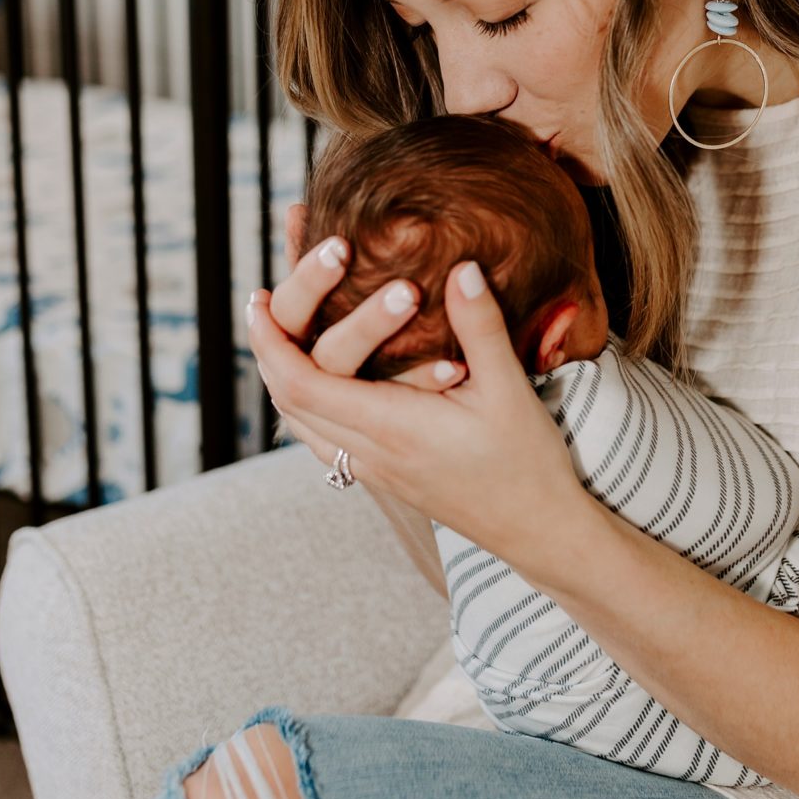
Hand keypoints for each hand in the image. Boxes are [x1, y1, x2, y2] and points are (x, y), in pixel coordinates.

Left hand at [248, 250, 584, 560]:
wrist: (540, 532)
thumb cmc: (528, 463)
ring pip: (302, 426)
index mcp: (392, 426)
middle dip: (267, 351)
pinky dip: (307, 405)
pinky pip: (324, 441)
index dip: (270, 341)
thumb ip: (480, 326)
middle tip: (262, 303)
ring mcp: (376, 471)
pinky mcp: (387, 478)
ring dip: (283, 378)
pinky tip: (324, 380)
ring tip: (281, 335)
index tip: (258, 299)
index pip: (302, 384)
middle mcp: (371, 453)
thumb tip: (461, 266)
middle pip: (289, 403)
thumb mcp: (509, 388)